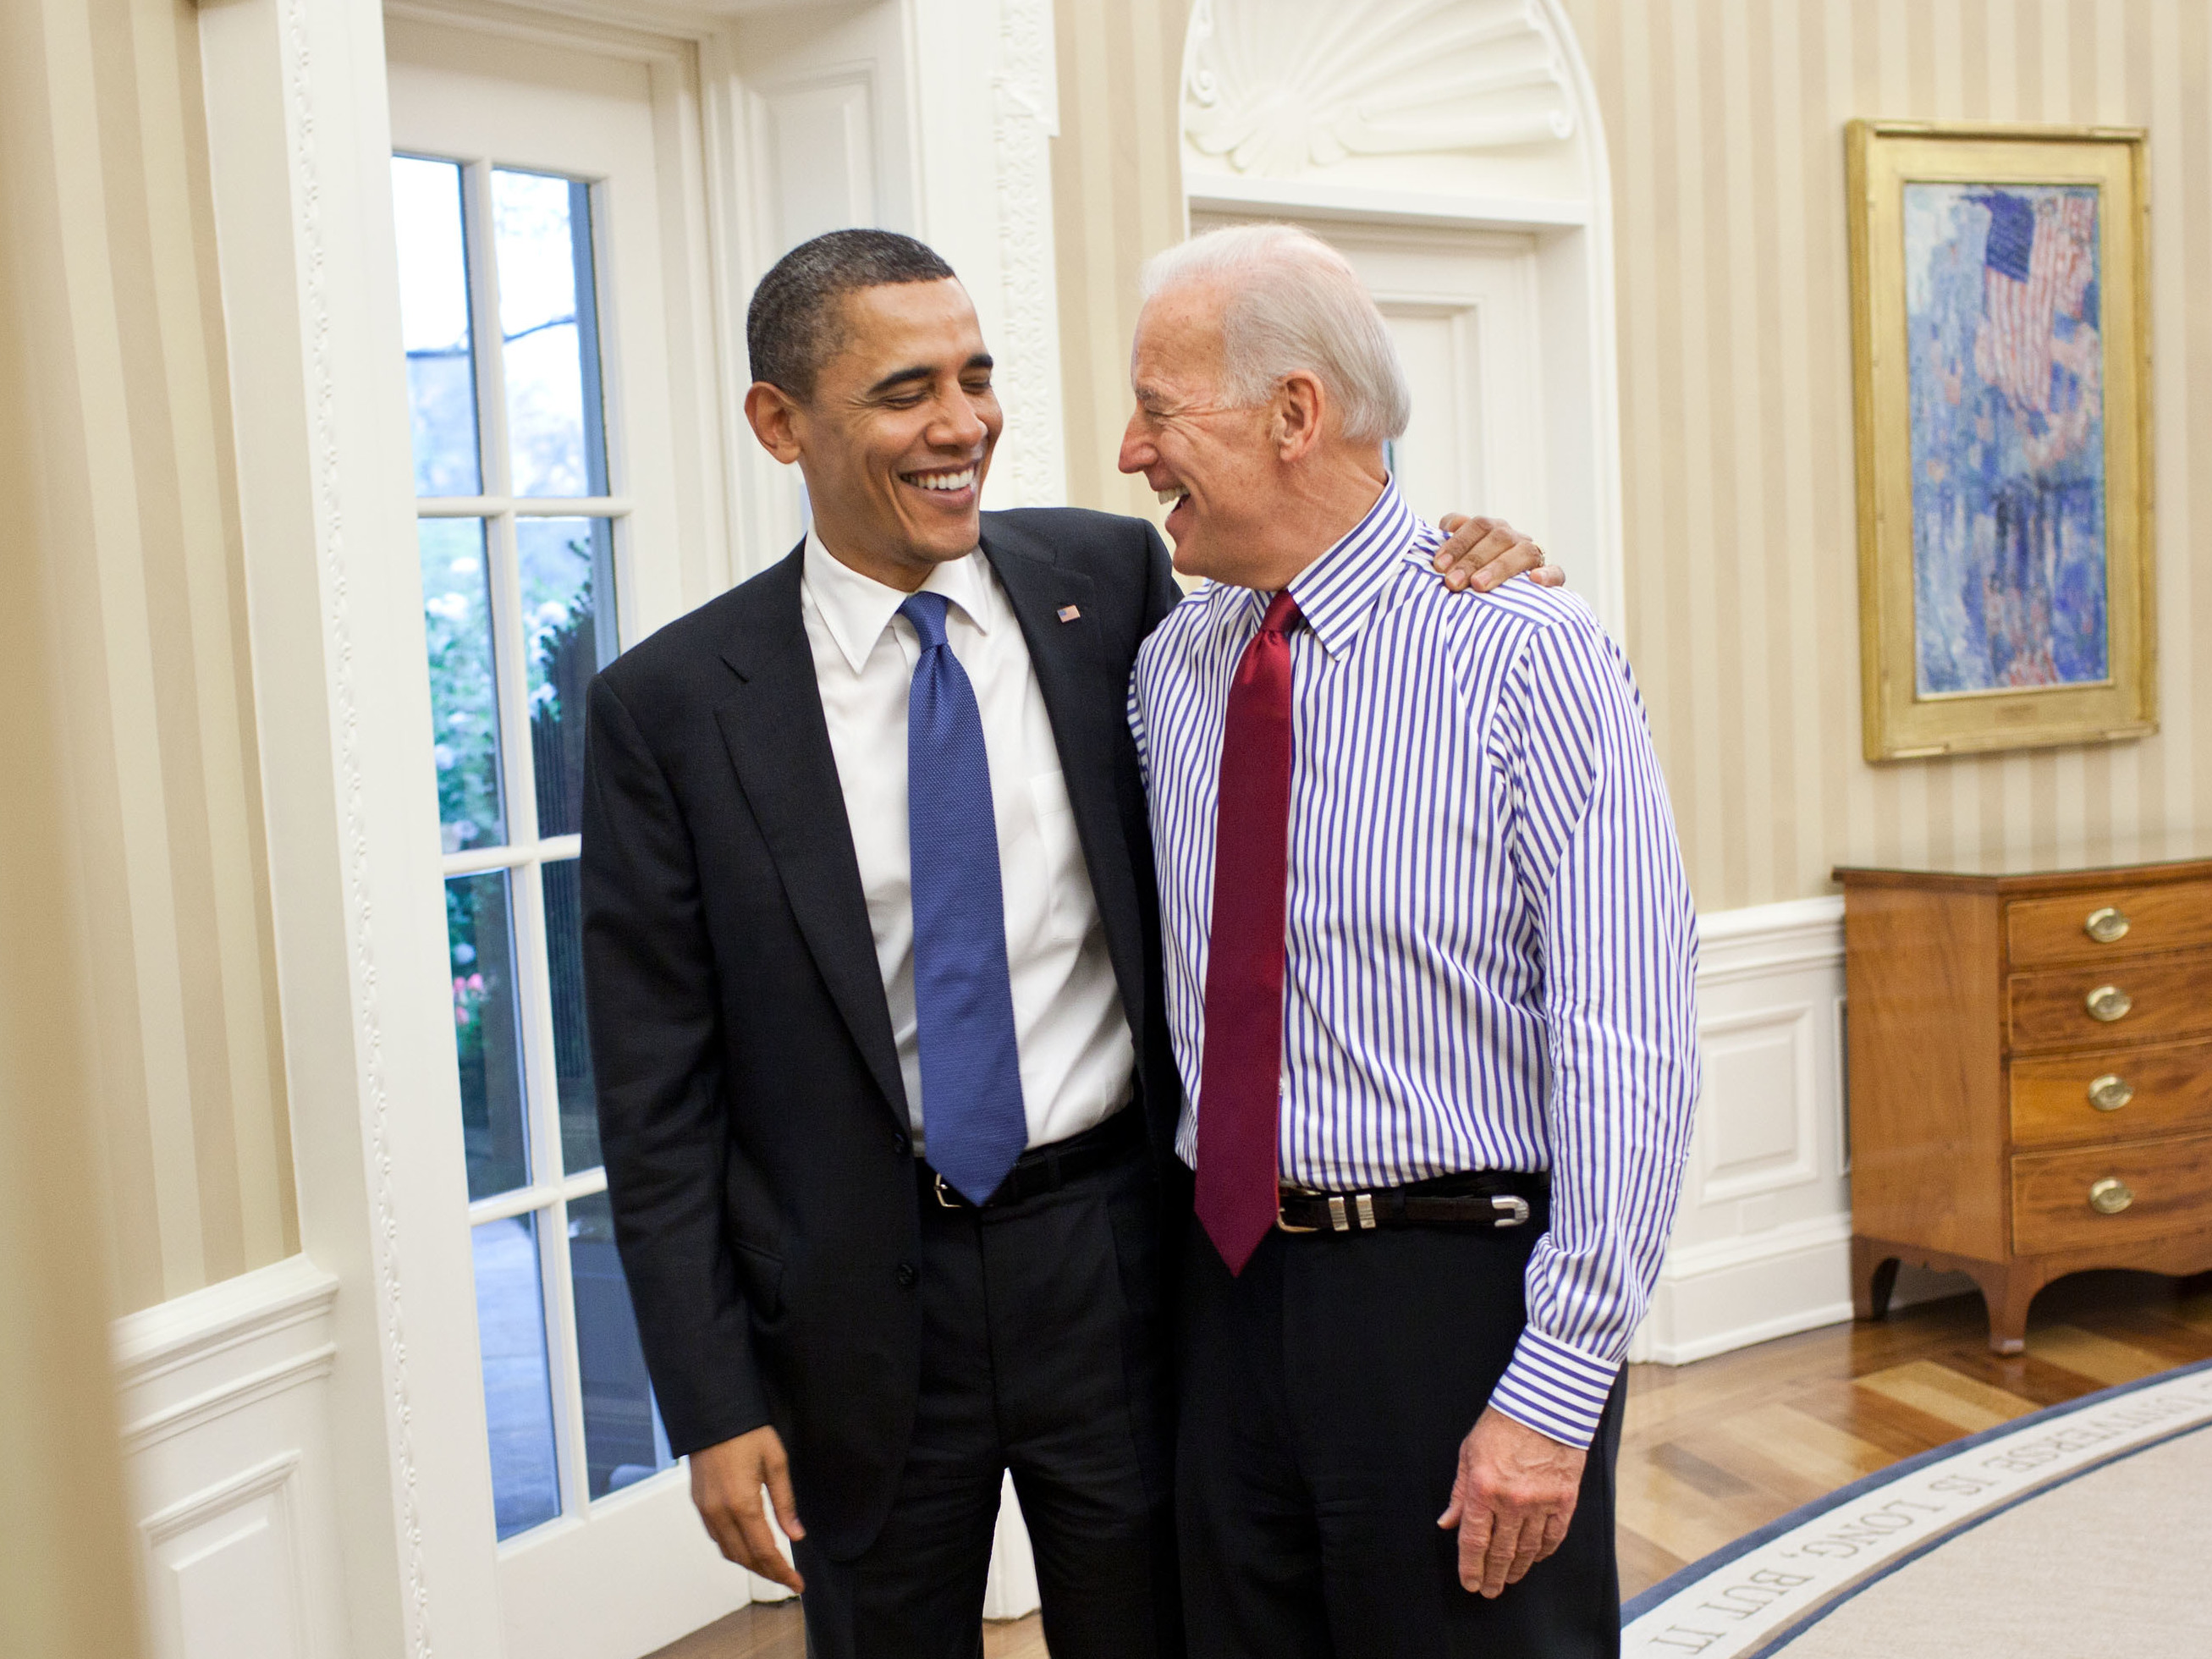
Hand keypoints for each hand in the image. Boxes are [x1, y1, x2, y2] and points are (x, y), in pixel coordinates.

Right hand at [689, 1425, 806, 1592]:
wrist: (712, 1414)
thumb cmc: (748, 1433)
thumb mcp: (776, 1463)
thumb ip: (785, 1503)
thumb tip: (796, 1535)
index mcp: (743, 1504)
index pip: (764, 1552)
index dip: (782, 1572)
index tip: (798, 1584)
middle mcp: (720, 1513)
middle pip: (745, 1558)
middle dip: (768, 1573)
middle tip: (789, 1579)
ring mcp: (706, 1510)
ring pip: (728, 1552)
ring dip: (750, 1564)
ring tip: (772, 1567)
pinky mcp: (699, 1505)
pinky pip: (717, 1538)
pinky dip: (734, 1549)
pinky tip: (749, 1547)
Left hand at [1433, 514, 1564, 592]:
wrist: (1505, 603)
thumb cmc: (1469, 579)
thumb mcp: (1455, 561)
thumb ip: (1447, 544)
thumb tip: (1443, 529)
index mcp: (1492, 530)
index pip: (1477, 525)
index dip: (1457, 542)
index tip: (1438, 566)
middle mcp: (1513, 538)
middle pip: (1498, 536)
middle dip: (1472, 559)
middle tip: (1451, 583)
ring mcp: (1533, 555)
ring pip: (1524, 552)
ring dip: (1500, 567)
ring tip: (1478, 585)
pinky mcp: (1551, 577)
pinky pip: (1557, 572)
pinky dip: (1548, 575)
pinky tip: (1534, 581)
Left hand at [1437, 1407, 1585, 1597]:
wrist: (1544, 1405)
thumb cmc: (1501, 1425)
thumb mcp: (1469, 1453)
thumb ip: (1459, 1492)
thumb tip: (1448, 1523)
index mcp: (1484, 1489)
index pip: (1474, 1541)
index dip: (1470, 1567)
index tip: (1470, 1584)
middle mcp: (1512, 1502)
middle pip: (1501, 1552)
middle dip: (1493, 1576)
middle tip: (1489, 1591)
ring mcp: (1541, 1502)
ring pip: (1528, 1550)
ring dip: (1517, 1569)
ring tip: (1508, 1579)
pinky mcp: (1564, 1499)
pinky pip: (1553, 1536)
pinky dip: (1543, 1552)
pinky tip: (1535, 1559)